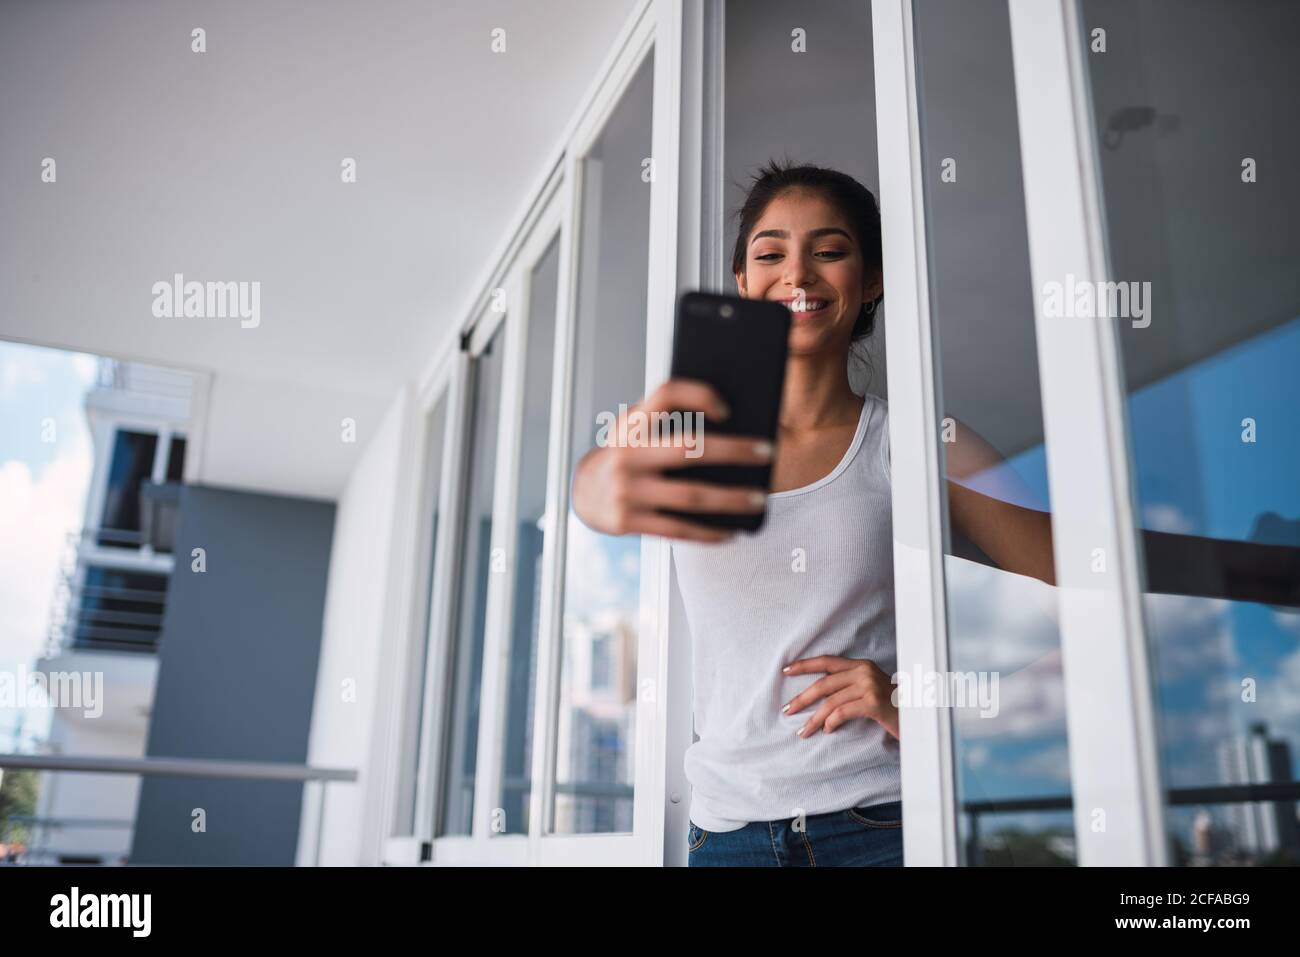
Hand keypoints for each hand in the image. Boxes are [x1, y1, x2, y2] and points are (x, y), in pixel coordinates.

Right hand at [570, 377, 775, 542]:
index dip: (699, 395)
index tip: (728, 409)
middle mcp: (627, 454)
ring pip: (691, 496)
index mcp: (631, 424)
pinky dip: (709, 532)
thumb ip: (667, 420)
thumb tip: (731, 427)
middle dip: (734, 451)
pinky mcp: (628, 522)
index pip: (665, 394)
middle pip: (689, 449)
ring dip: (731, 499)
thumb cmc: (626, 454)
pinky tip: (732, 530)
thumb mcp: (636, 428)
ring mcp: (627, 490)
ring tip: (759, 499)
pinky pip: (678, 530)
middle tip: (768, 452)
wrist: (584, 493)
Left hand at [781, 656, 899, 740]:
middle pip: (824, 684)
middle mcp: (864, 671)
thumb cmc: (893, 706)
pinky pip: (842, 713)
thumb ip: (850, 687)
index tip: (786, 670)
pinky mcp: (873, 703)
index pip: (826, 662)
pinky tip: (827, 730)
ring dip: (814, 719)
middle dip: (802, 698)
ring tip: (803, 731)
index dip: (805, 665)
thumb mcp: (871, 689)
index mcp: (861, 665)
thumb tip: (820, 697)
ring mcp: (869, 686)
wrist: (920, 716)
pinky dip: (831, 723)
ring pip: (830, 702)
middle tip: (787, 710)